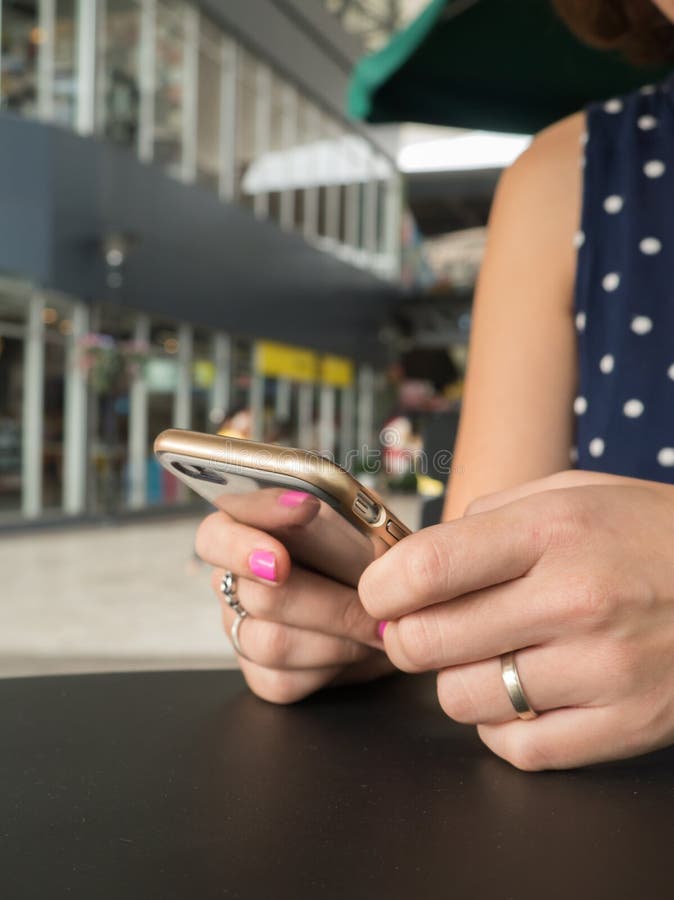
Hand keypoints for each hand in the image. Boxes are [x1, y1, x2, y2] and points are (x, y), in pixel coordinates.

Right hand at [195, 491, 393, 703]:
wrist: (394, 608)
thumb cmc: (368, 553)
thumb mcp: (362, 521)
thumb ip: (338, 515)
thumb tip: (316, 515)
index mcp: (243, 531)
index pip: (218, 533)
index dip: (256, 526)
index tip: (304, 512)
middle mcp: (233, 581)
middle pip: (258, 594)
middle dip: (326, 598)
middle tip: (370, 595)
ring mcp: (241, 629)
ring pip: (272, 642)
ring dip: (336, 633)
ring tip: (375, 622)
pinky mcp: (261, 674)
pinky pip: (284, 679)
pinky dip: (333, 664)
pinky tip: (357, 646)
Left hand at [359, 470, 673, 769]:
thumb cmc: (649, 533)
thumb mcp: (573, 492)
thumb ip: (488, 516)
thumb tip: (417, 559)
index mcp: (552, 531)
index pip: (425, 568)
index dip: (381, 588)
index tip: (381, 594)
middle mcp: (575, 599)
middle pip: (428, 642)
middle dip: (406, 638)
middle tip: (423, 627)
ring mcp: (602, 669)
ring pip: (461, 701)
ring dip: (455, 681)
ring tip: (486, 656)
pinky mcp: (625, 725)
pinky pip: (517, 747)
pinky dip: (500, 726)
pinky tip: (520, 693)